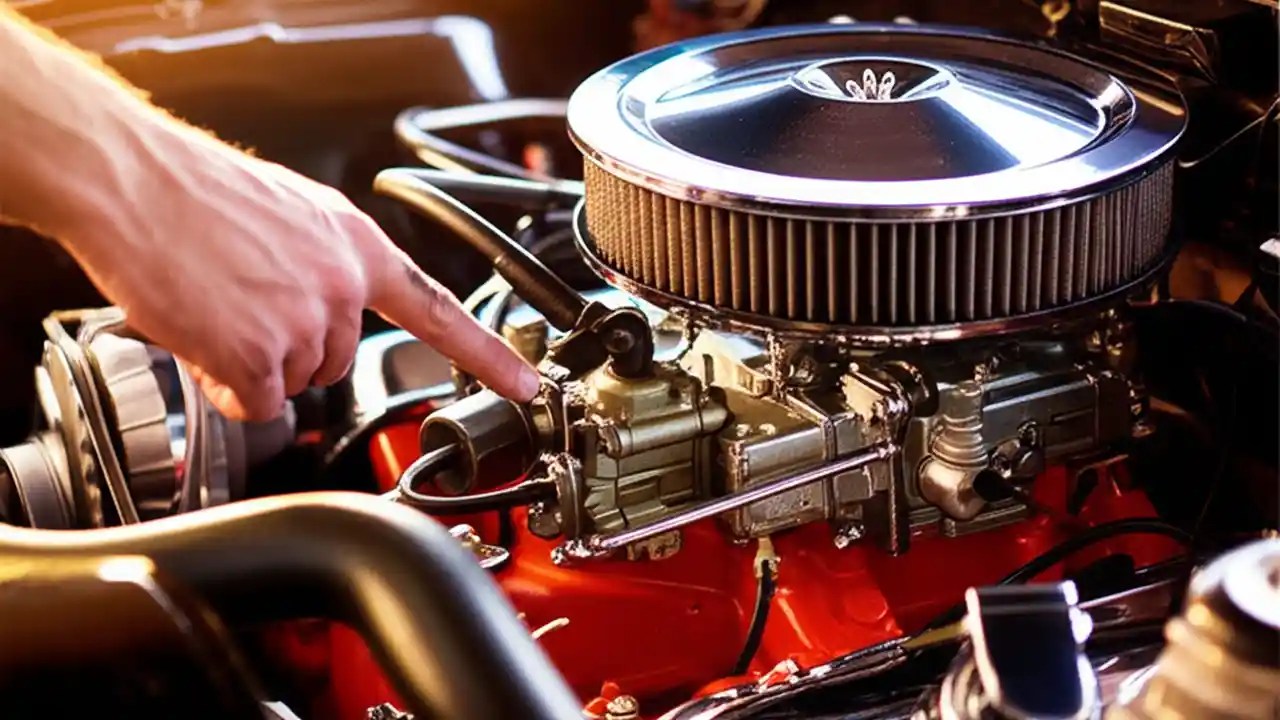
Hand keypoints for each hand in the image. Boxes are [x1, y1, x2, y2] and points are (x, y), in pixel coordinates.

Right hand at [59, 130, 539, 420]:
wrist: (134, 182)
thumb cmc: (197, 192)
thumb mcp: (292, 212)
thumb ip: (326, 263)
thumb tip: (325, 307)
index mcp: (357, 246)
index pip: (439, 310)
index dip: (488, 354)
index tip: (526, 383)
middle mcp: (343, 285)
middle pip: (338, 360)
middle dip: (293, 350)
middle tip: (243, 306)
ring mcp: (305, 322)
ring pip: (295, 383)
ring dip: (256, 364)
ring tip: (219, 309)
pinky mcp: (259, 356)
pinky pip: (257, 402)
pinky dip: (229, 387)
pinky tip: (207, 341)